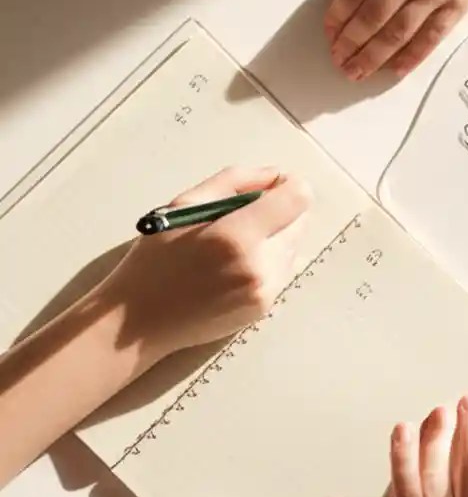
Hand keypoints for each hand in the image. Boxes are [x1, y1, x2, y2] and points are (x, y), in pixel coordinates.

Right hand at [95, 166, 310, 361]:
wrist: (137, 321)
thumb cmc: (155, 258)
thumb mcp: (184, 205)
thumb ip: (234, 181)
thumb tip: (275, 175)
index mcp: (236, 236)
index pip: (297, 199)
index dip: (290, 186)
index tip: (273, 186)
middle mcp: (259, 265)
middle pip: (300, 222)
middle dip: (280, 212)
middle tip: (244, 217)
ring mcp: (265, 290)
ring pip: (294, 247)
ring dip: (275, 238)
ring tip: (234, 244)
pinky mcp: (265, 308)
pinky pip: (283, 272)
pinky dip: (269, 262)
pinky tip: (235, 266)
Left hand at [324, 0, 467, 81]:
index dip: (337, 19)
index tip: (329, 34)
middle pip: (370, 19)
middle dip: (350, 45)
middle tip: (338, 61)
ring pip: (395, 34)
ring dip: (372, 57)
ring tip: (356, 72)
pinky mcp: (458, 4)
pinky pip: (430, 37)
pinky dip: (410, 57)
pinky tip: (394, 71)